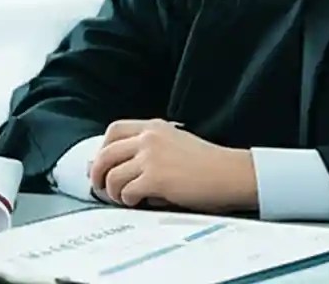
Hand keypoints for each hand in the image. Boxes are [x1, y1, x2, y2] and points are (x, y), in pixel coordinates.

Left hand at [88, 119, 257, 213]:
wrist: (231, 173)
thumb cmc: (207, 164)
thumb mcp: (175, 143)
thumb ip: (147, 150)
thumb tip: (118, 166)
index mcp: (154, 126)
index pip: (114, 131)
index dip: (102, 149)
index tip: (102, 163)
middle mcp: (149, 137)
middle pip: (106, 153)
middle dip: (97, 173)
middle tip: (99, 186)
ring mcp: (151, 157)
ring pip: (113, 175)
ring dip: (114, 191)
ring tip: (125, 198)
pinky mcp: (156, 178)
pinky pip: (127, 191)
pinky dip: (129, 200)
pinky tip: (139, 202)